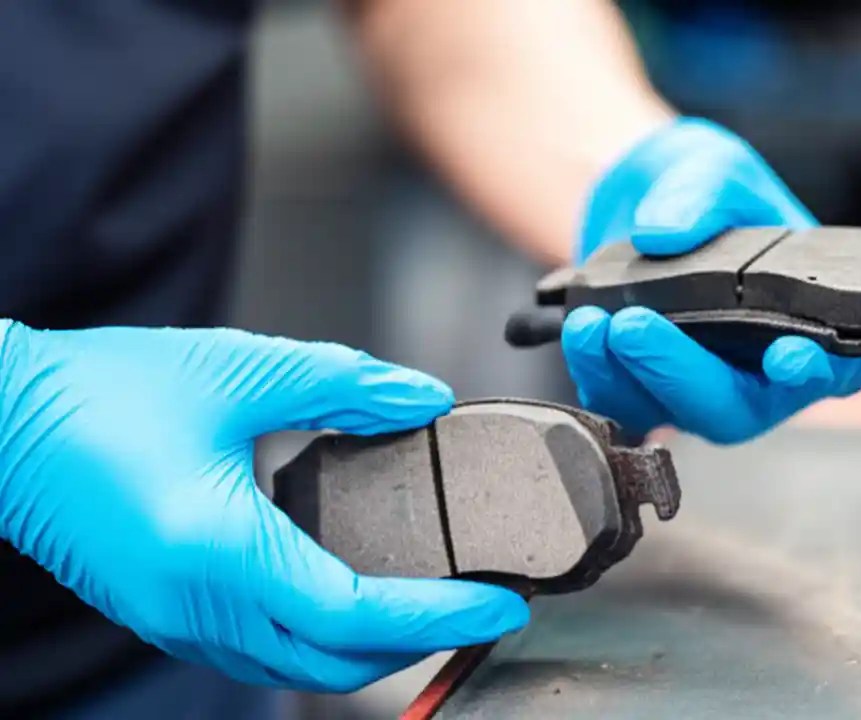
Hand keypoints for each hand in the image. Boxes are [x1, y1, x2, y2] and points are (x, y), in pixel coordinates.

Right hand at [0, 322, 526, 691]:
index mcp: (219, 550)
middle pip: (336, 663)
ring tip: (430, 604)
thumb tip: (424, 397)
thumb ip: (345, 383)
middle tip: (478, 606)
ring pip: (296, 666)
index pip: (358, 612)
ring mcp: (174, 619)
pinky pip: (258, 650)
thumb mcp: (238, 368)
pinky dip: (319, 638)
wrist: (0, 417)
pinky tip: (349, 598)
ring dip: (370, 648)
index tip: (502, 604)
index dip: (442, 616)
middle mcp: (196, 605)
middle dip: (418, 644)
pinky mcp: (162, 612)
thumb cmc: (99, 392)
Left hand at [562, 118, 860, 443]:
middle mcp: (763, 369)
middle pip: (740, 409)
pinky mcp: (649, 390)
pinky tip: (582, 329)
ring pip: (677, 415)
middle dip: (685, 376)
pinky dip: (599, 373)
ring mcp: (706, 386)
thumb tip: (662, 233)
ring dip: (631, 375)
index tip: (789, 357)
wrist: (638, 198)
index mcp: (812, 317)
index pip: (838, 366)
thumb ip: (700, 192)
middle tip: (636, 327)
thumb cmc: (702, 187)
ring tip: (594, 321)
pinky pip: (626, 405)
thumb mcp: (712, 165)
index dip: (819, 373)